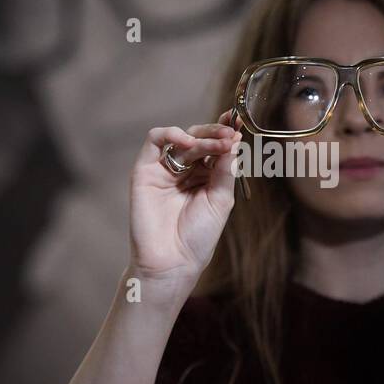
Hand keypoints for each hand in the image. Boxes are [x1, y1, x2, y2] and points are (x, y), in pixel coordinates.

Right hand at [128, 110, 240, 286]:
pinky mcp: (145, 170)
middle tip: (231, 134)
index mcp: (205, 177)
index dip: (226, 132)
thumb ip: (226, 169)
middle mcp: (185, 170)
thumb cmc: (198, 237)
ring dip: (202, 136)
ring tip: (218, 143)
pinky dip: (171, 133)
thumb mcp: (221, 200)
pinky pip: (155, 140)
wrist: (172, 261)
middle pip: (201, 138)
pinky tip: (188, 142)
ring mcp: (164, 169)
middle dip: (217, 133)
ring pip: (183, 138)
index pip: (215, 147)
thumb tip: (234, 140)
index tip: (239, 121)